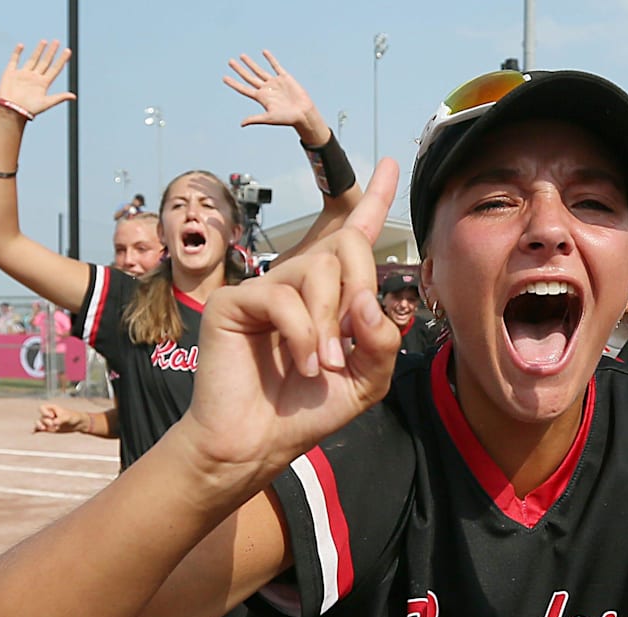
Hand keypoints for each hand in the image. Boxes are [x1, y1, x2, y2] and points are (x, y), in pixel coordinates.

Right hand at [0, 40, 75, 117]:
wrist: (11, 111)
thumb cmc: (29, 109)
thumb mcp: (46, 103)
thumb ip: (59, 98)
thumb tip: (74, 96)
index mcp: (43, 84)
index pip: (55, 69)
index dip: (62, 60)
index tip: (68, 51)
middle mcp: (34, 78)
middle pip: (45, 62)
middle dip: (51, 52)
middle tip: (57, 42)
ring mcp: (23, 75)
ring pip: (32, 59)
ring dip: (38, 51)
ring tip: (44, 41)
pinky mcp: (11, 73)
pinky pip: (14, 60)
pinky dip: (17, 53)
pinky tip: (21, 46)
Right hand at [34, 403, 83, 433]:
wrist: (78, 424)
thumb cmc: (73, 417)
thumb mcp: (68, 417)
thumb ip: (60, 419)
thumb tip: (54, 423)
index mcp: (52, 409)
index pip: (42, 408)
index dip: (44, 412)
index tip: (52, 416)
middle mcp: (48, 415)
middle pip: (41, 417)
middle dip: (46, 421)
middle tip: (53, 425)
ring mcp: (47, 422)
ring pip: (39, 423)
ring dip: (39, 426)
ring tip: (44, 429)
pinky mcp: (48, 429)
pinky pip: (39, 429)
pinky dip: (35, 431)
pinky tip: (32, 433)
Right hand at [179, 160, 400, 472]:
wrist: (257, 442)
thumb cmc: (306, 409)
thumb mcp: (365, 379)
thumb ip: (381, 339)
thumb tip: (369, 301)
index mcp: (333, 295)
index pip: (356, 236)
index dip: (374, 198)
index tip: (390, 163)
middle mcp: (300, 280)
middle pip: (347, 245)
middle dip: (361, 287)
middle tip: (351, 338)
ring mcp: (267, 287)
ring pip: (319, 270)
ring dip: (329, 324)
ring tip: (322, 364)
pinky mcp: (237, 301)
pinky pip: (283, 298)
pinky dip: (302, 335)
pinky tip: (302, 363)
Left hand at [223, 50, 323, 142]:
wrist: (303, 113)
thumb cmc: (287, 118)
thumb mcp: (269, 118)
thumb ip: (255, 119)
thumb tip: (241, 124)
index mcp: (261, 98)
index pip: (244, 89)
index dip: (234, 83)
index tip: (224, 78)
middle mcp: (266, 89)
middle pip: (249, 77)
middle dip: (239, 69)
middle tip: (230, 61)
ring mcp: (274, 83)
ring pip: (259, 70)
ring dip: (250, 63)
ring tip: (241, 56)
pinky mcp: (284, 78)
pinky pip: (276, 66)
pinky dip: (270, 59)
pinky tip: (264, 52)